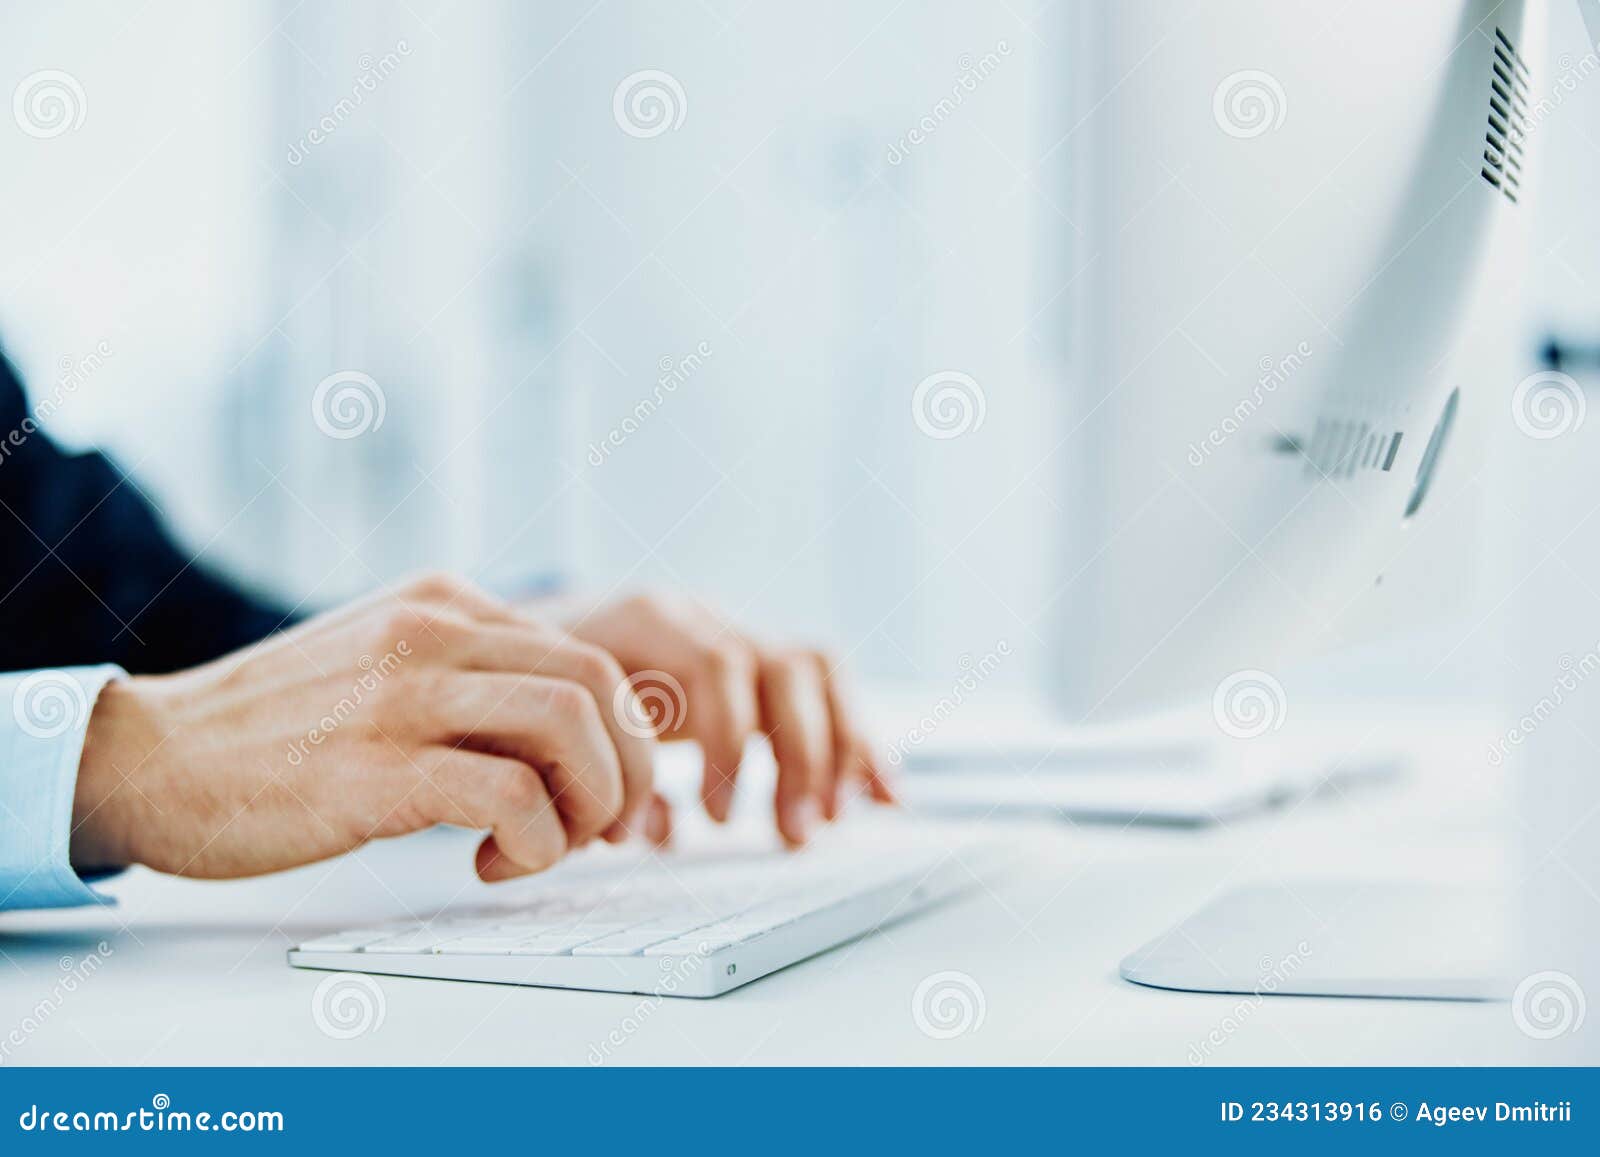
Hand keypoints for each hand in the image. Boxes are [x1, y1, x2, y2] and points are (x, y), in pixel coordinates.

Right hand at [70, 574, 653, 882]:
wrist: (151, 758)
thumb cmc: (276, 730)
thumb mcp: (384, 664)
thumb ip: (468, 677)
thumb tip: (570, 737)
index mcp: (443, 603)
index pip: (587, 652)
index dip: (620, 736)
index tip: (602, 797)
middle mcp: (433, 631)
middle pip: (600, 680)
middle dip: (630, 767)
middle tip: (604, 830)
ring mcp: (403, 695)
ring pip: (571, 725)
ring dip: (592, 803)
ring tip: (550, 848)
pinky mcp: (377, 769)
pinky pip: (512, 797)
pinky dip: (533, 843)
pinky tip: (489, 865)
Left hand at [535, 591, 894, 845]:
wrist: (539, 634)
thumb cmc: (537, 688)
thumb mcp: (545, 719)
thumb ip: (585, 774)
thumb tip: (643, 836)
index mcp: (648, 620)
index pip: (717, 664)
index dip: (729, 742)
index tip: (721, 820)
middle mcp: (705, 617)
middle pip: (783, 665)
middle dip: (797, 757)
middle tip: (792, 834)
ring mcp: (739, 632)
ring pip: (816, 672)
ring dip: (836, 750)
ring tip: (828, 823)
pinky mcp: (759, 664)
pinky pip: (828, 691)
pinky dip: (858, 744)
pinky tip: (883, 799)